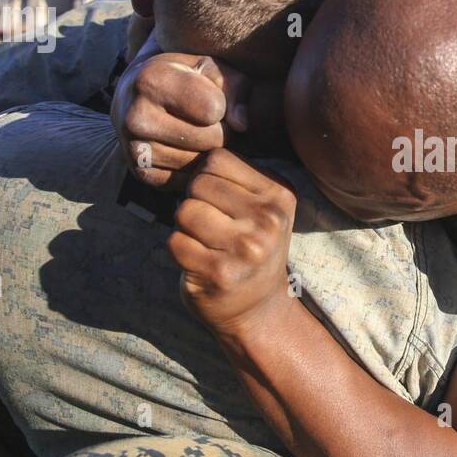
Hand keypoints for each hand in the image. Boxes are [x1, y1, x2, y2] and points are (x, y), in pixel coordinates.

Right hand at [112, 36, 248, 189]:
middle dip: (221, 130)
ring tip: (198, 132)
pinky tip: (187, 148)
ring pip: (201, 163)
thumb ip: (235, 88)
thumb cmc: (183, 78)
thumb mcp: (210, 69)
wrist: (137, 96)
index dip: (221, 104)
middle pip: (211, 139)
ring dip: (210, 150)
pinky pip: (188, 180)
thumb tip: (242, 125)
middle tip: (210, 120)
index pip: (212, 108)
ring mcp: (134, 149)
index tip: (210, 97)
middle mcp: (136, 117)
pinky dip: (195, 167)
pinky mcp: (141, 175)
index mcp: (151, 80)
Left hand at [168, 149, 296, 340]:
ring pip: (185, 211)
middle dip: (194, 201)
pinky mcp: (220, 273)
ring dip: (184, 227)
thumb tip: (189, 146)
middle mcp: (269, 220)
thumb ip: (235, 177)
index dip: (206, 177)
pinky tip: (200, 262)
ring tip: (205, 243)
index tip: (219, 202)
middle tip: (210, 226)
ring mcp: (246, 248)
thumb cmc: (250, 248)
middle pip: (199, 183)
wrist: (258, 310)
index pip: (218, 159)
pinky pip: (176, 242)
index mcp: (280, 195)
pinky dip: (179, 251)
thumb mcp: (261, 208)